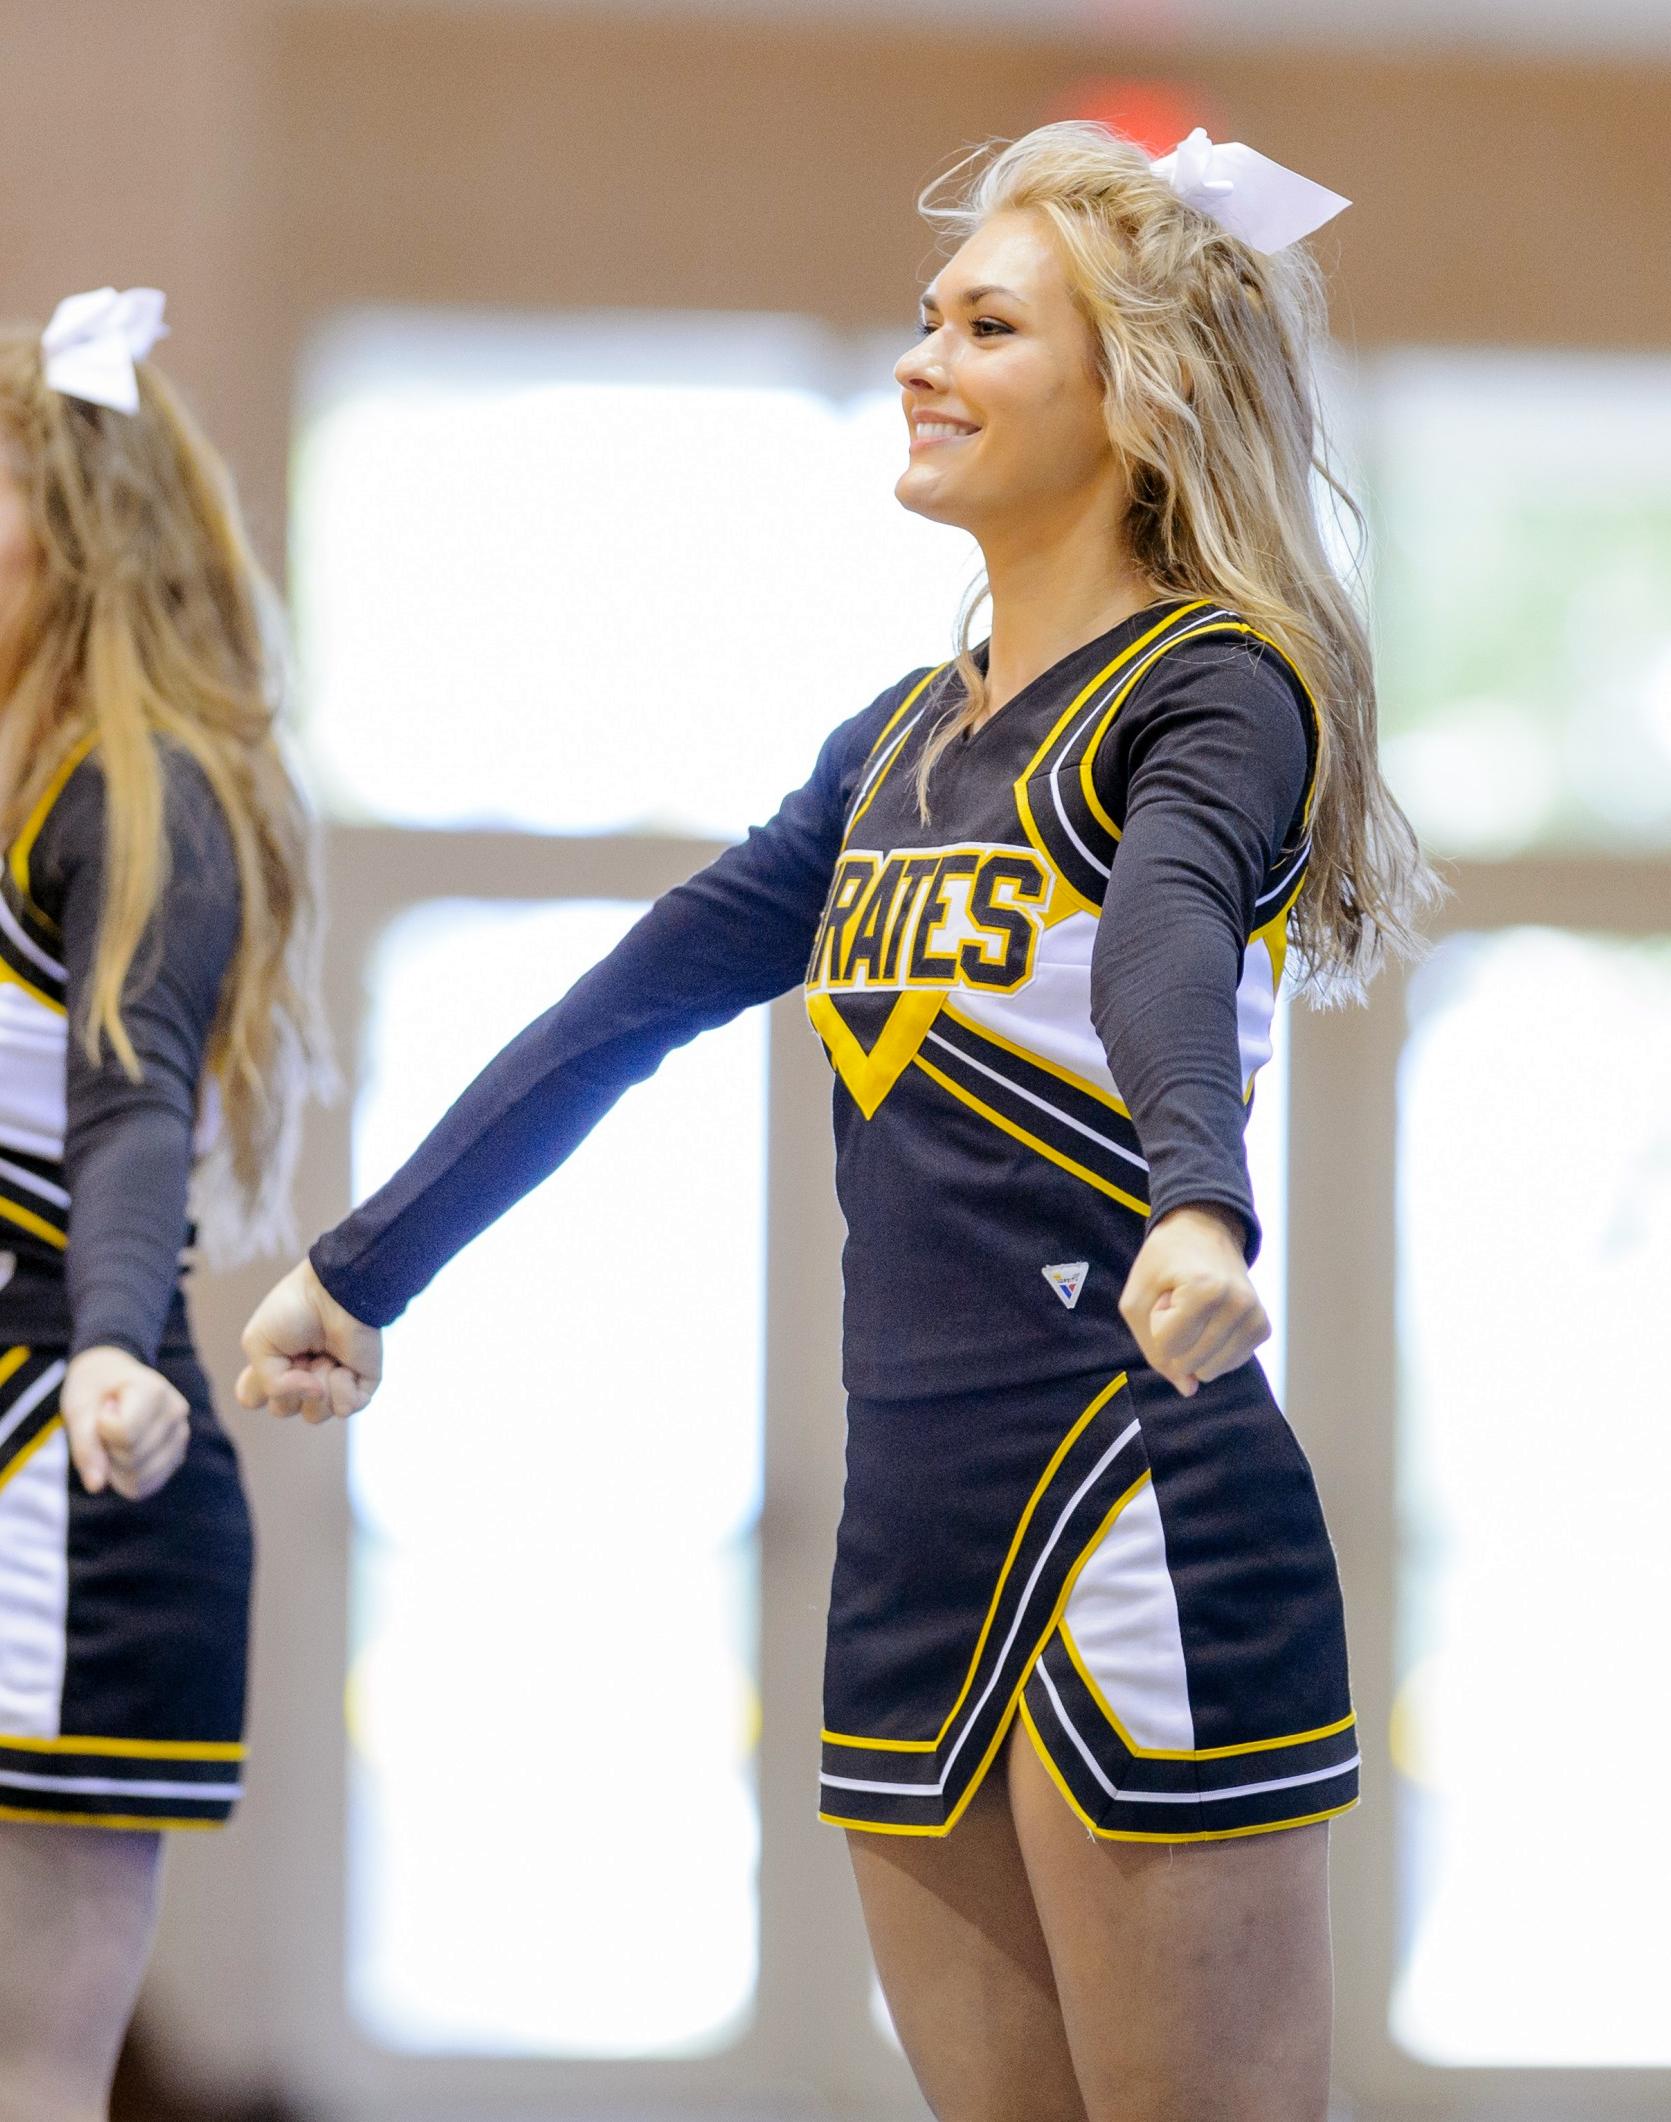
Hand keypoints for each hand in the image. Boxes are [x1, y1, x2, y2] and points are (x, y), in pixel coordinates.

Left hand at [61, 1346, 190, 1499]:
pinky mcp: (177, 1455)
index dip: (101, 1430)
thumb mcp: (78, 1408)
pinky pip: (147, 1486)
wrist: (112, 1376)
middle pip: (132, 1458)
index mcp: (155, 1390)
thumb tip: (96, 1487)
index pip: (125, 1434)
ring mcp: (181, 1435)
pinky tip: (122, 1456)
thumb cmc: (94, 1388)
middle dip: (107, 1451)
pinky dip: (125, 1480)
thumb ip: (85, 1446)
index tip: (102, 1410)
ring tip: (115, 1440)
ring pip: (140, 1478)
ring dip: (115, 1468)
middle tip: (105, 1426)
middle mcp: (176, 1413)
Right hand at [235, 1258, 381, 1423]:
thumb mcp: (258, 1344)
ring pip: (314, 1415)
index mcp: (275, 1367)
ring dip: (318, 1385)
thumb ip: (270, 1385)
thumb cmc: (293, 1309)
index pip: (254, 1399)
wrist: (334, 1292)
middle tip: (302, 1351)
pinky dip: (342, 1389)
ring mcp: (331, 1384)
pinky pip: (345, 1410)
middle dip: (290, 1383)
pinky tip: (343, 1366)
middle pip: (283, 1410)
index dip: (256, 1387)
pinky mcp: (360, 1385)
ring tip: (326, 1356)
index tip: (267, 1357)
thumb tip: (313, 1396)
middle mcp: (302, 1380)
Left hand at [1118, 1203, 1269, 1396]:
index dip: (1157, 1323)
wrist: (1204, 1230)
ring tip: (1194, 1310)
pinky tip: (1211, 1318)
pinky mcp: (1263, 1328)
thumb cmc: (1164, 1260)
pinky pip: (1228, 1364)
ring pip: (1209, 1371)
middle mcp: (1238, 1304)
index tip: (1166, 1294)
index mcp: (1206, 1290)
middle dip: (1175, 1337)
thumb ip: (1151, 1348)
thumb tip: (1188, 1389)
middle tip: (1180, 1302)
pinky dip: (1211, 1349)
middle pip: (1189, 1363)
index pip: (1167, 1346)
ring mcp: (1255, 1317)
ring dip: (1193, 1345)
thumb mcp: (1137, 1297)